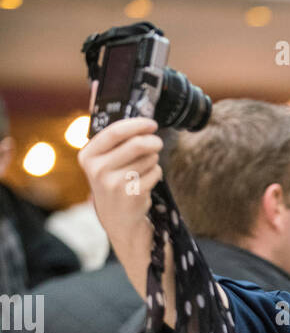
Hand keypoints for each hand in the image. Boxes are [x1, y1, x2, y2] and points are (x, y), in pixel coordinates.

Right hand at [78, 117, 163, 299]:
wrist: (118, 221)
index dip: (136, 124)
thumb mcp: (103, 162)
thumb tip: (126, 111)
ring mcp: (114, 184)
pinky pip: (155, 173)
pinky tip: (146, 183)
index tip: (151, 123)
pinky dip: (156, 175)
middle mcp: (97, 170)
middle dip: (152, 141)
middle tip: (157, 142)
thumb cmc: (113, 185)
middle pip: (137, 144)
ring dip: (153, 160)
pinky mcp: (132, 194)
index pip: (114, 131)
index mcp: (88, 156)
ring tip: (144, 169)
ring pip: (148, 158)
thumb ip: (112, 140)